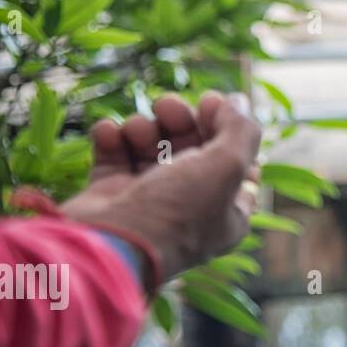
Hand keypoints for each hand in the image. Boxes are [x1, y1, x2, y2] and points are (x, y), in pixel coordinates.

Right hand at [61, 92, 261, 282]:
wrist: (105, 245)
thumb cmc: (175, 211)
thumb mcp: (226, 168)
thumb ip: (241, 131)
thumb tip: (239, 101)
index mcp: (226, 211)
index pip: (237, 161)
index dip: (227, 128)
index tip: (212, 102)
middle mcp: (189, 207)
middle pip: (191, 147)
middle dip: (181, 120)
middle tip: (167, 106)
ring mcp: (146, 200)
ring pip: (151, 146)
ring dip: (144, 128)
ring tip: (136, 129)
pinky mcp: (109, 194)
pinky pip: (114, 154)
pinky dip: (111, 138)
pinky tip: (109, 133)